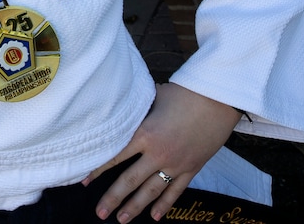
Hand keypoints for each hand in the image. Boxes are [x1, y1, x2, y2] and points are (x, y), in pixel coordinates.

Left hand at [84, 83, 241, 221]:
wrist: (219, 99)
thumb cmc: (184, 93)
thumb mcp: (152, 98)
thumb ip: (138, 110)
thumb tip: (122, 109)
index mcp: (145, 134)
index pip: (115, 156)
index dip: (98, 170)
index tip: (84, 181)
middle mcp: (158, 153)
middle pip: (130, 181)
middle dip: (113, 198)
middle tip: (100, 213)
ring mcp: (176, 164)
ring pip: (151, 191)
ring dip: (135, 207)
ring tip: (121, 220)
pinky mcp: (192, 168)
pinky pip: (175, 190)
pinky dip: (164, 204)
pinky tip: (154, 217)